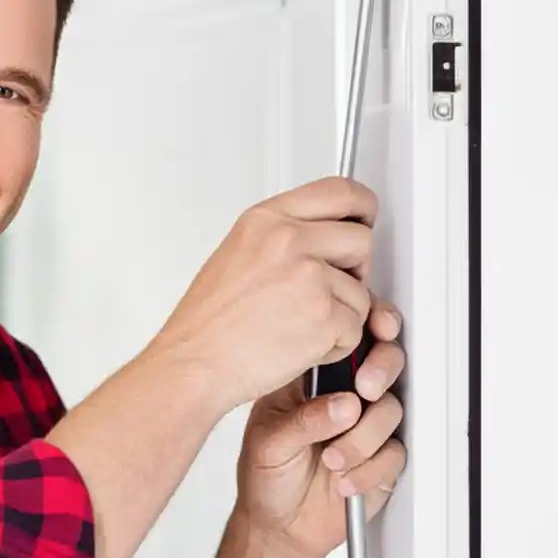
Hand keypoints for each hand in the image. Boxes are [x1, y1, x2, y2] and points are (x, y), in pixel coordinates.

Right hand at [147, 176, 377, 410]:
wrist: (193, 364)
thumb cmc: (207, 324)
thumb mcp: (237, 255)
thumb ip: (281, 237)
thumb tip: (322, 237)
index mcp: (265, 220)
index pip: (339, 193)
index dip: (362, 208)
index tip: (364, 219)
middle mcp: (288, 240)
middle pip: (361, 241)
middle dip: (353, 270)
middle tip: (325, 291)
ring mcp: (309, 277)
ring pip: (361, 292)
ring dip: (340, 315)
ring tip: (297, 325)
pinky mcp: (324, 316)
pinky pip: (355, 329)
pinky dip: (334, 345)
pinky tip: (299, 345)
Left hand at [232, 296, 406, 557]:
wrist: (279, 526)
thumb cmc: (264, 475)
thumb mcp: (269, 443)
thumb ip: (304, 421)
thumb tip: (345, 405)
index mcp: (310, 380)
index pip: (345, 341)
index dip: (370, 326)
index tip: (379, 329)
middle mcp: (342, 397)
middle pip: (385, 363)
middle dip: (381, 371)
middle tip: (365, 391)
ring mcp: (364, 426)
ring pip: (392, 410)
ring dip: (363, 437)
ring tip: (332, 460)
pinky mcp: (381, 459)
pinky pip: (394, 454)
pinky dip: (369, 470)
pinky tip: (343, 481)